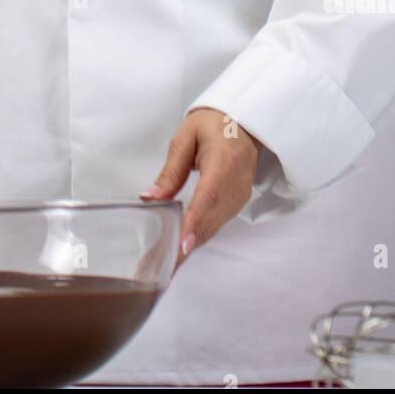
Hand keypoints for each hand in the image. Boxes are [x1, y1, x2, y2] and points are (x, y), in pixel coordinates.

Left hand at [139, 108, 262, 270]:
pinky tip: (177, 251)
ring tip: (160, 266)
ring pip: (212, 228)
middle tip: (156, 268)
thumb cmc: (213, 125)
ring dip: (187, 248)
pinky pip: (215, 225)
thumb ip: (170, 170)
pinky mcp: (236, 204)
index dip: (195, 222)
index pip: (208, 197)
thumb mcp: (186, 137)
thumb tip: (150, 197)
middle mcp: (235, 185)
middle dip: (183, 247)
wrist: (244, 125)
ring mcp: (239, 197)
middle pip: (210, 221)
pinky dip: (196, 238)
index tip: (182, 245)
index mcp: (223, 162)